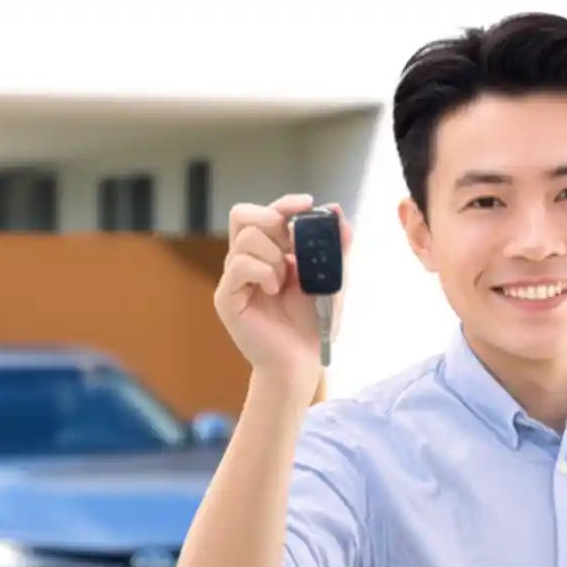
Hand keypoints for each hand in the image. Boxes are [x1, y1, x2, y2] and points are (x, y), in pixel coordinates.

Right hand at [214, 193, 352, 393]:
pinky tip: (275, 289)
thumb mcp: (333, 279)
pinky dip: (263, 271)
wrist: (301, 362)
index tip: (308, 203)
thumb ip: (336, 247)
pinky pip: (238, 265)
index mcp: (270, 253)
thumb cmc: (313, 324)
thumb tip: (339, 211)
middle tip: (291, 243)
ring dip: (273, 253)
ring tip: (285, 280)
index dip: (284, 203)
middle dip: (270, 220)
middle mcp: (247, 261)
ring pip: (244, 239)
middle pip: (242, 215)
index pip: (265, 213)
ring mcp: (234, 279)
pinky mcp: (227, 298)